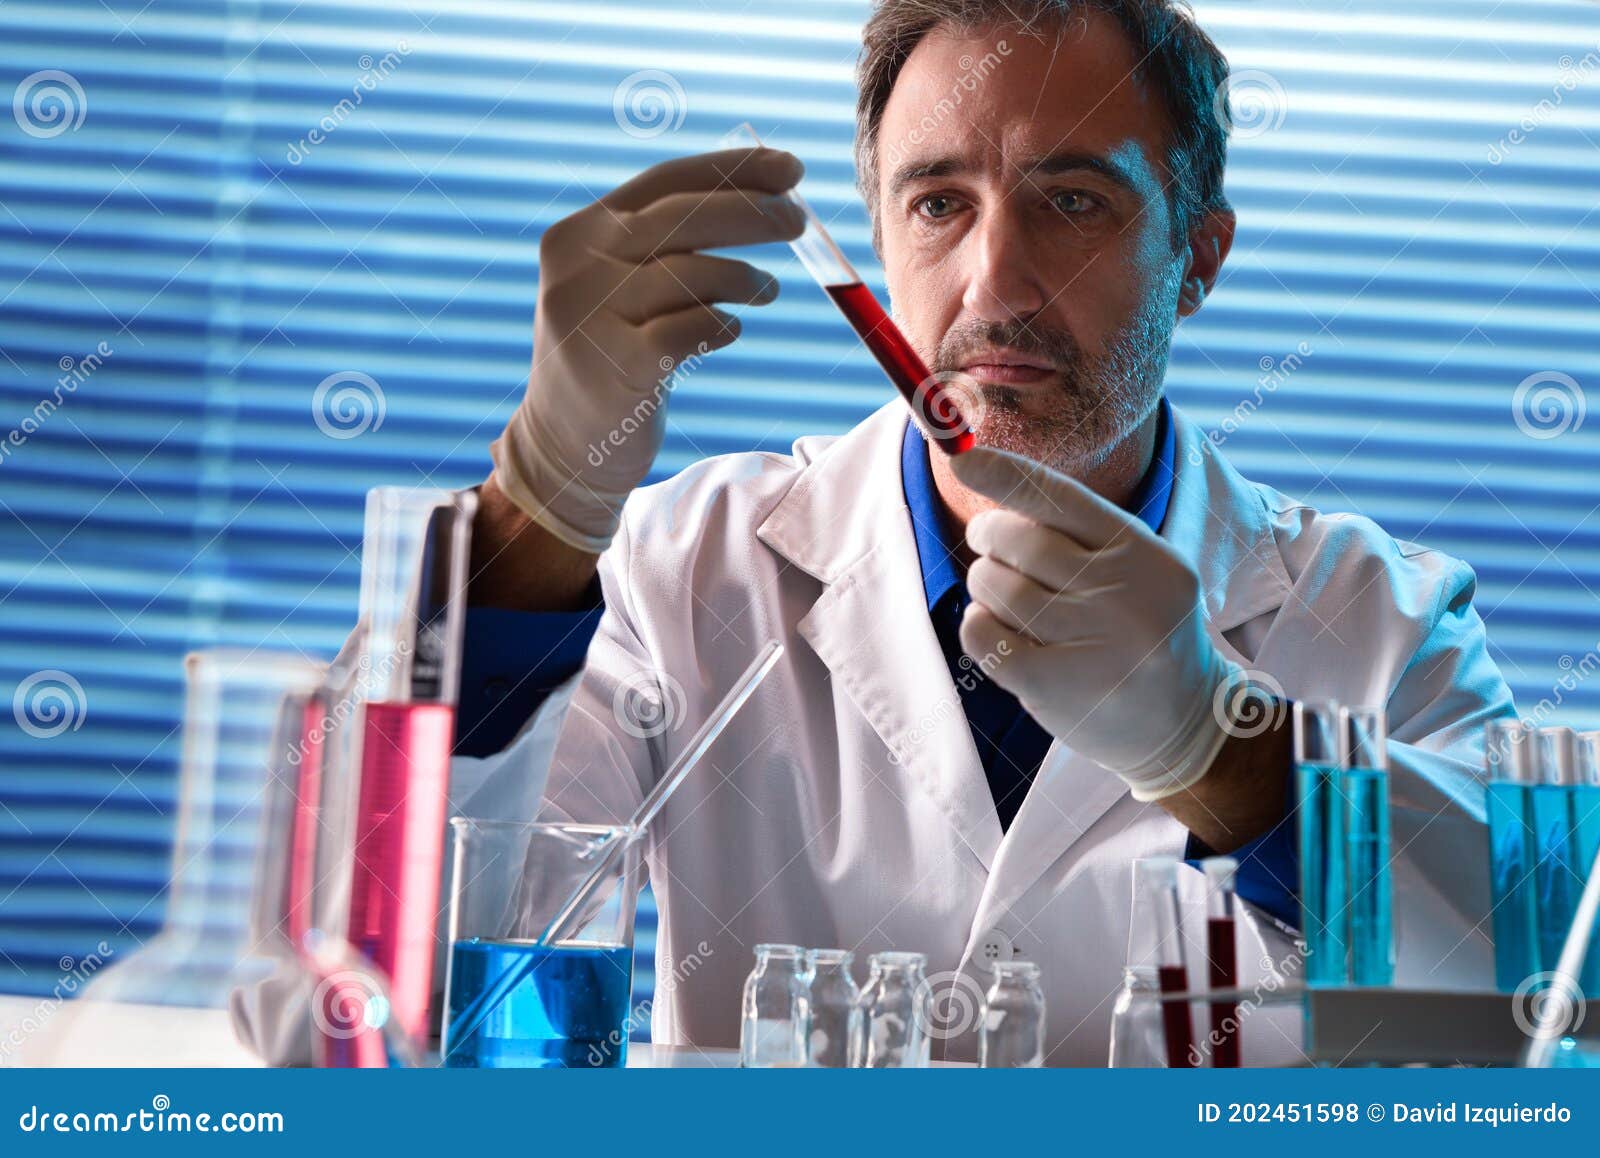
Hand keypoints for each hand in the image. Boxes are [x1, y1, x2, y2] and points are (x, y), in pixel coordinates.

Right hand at [491, 147, 805, 552]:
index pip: (666, 181)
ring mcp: (591, 315)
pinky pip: (690, 331)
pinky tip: (731, 329)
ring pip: (691, 273)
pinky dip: (723, 325)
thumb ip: (665, 246)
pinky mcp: (614, 365)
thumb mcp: (620, 288)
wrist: (563, 445)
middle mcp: (578, 265)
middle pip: (684, 217)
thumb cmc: (611, 358)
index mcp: (580, 233)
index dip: (734, 169)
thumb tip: (761, 199)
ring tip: (767, 290)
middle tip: (799, 221)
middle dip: (752, 212)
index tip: (791, 167)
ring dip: (744, 277)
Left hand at [950, 446, 1248, 800]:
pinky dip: (979, 627)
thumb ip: (1077, 532)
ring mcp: (1093, 642)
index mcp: (1142, 552)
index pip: (1062, 498)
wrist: (1182, 723)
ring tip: (1006, 597)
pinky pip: (983, 635)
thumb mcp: (1134, 569)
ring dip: (985, 585)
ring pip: (996, 587)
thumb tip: (989, 479)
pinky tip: (1000, 633)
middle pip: (1018, 541)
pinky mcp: (1057, 685)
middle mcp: (1123, 593)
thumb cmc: (1140, 630)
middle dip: (988, 537)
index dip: (1006, 474)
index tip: (961, 459)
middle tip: (988, 544)